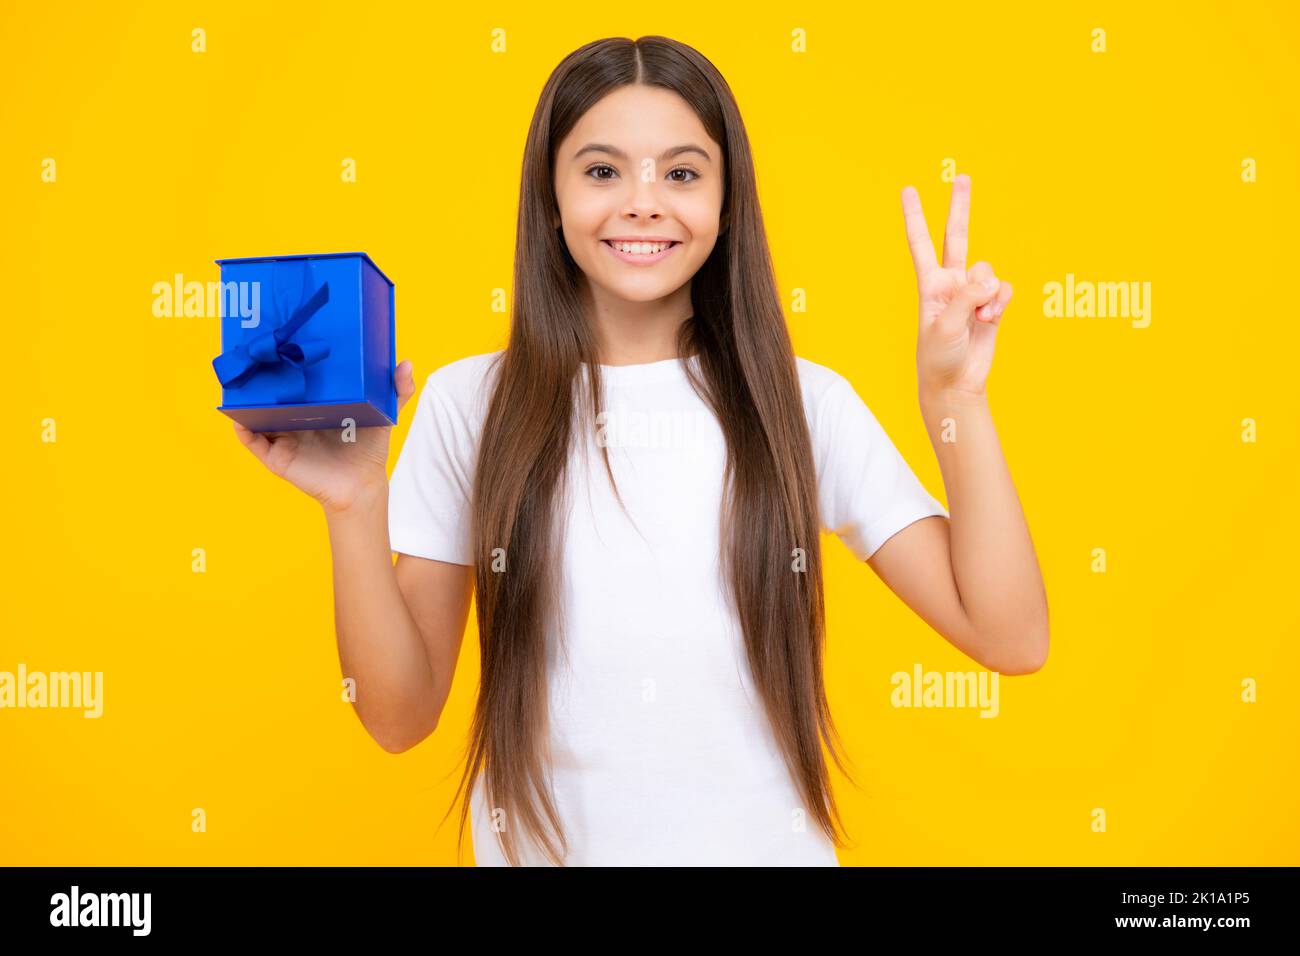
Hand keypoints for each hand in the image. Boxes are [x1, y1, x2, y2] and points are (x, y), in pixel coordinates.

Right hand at [230, 359, 416, 514]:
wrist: (361, 485)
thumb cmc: (369, 448)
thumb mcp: (383, 413)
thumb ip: (396, 390)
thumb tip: (406, 362)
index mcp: (314, 404)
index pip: (295, 380)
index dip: (286, 363)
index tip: (279, 340)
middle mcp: (294, 418)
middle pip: (271, 394)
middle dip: (261, 375)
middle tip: (254, 351)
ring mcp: (282, 436)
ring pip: (256, 414)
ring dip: (245, 398)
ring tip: (239, 377)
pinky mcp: (276, 456)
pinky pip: (252, 441)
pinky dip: (242, 427)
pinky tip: (237, 414)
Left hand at [900, 174, 1012, 400]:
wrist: (956, 384)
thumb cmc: (939, 357)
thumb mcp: (944, 326)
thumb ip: (966, 298)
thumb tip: (990, 281)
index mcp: (930, 285)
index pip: (921, 243)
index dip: (915, 216)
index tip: (908, 190)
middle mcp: (952, 283)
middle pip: (957, 237)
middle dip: (959, 207)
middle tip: (962, 176)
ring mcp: (973, 293)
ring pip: (989, 271)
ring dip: (988, 293)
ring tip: (979, 317)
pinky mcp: (992, 306)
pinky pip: (1004, 289)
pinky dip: (1001, 302)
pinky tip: (992, 318)